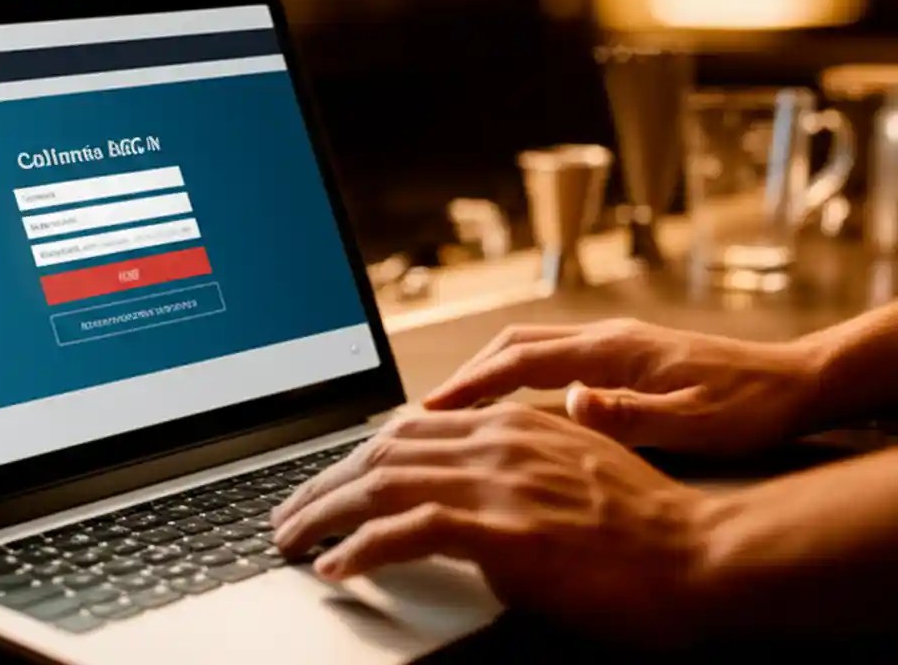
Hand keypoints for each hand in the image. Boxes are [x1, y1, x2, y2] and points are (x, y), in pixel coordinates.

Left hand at [270, 405, 715, 642]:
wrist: (700, 555)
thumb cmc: (642, 528)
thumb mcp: (569, 475)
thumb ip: (509, 475)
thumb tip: (460, 501)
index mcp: (509, 422)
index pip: (405, 430)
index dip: (353, 459)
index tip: (324, 485)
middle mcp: (494, 439)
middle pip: (379, 451)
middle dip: (322, 486)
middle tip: (287, 516)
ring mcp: (495, 480)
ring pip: (380, 484)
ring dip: (323, 515)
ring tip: (290, 541)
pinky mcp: (499, 527)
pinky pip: (405, 531)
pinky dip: (361, 548)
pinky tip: (335, 566)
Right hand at [423, 318, 827, 455]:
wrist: (797, 384)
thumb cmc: (750, 407)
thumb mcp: (695, 422)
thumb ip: (628, 414)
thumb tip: (570, 403)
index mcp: (613, 351)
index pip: (521, 362)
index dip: (469, 385)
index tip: (430, 410)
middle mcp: (605, 338)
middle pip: (514, 343)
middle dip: (466, 374)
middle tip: (430, 411)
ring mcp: (613, 343)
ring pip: (530, 346)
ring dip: (488, 373)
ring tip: (458, 412)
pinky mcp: (622, 355)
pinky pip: (552, 358)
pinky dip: (517, 379)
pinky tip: (514, 412)